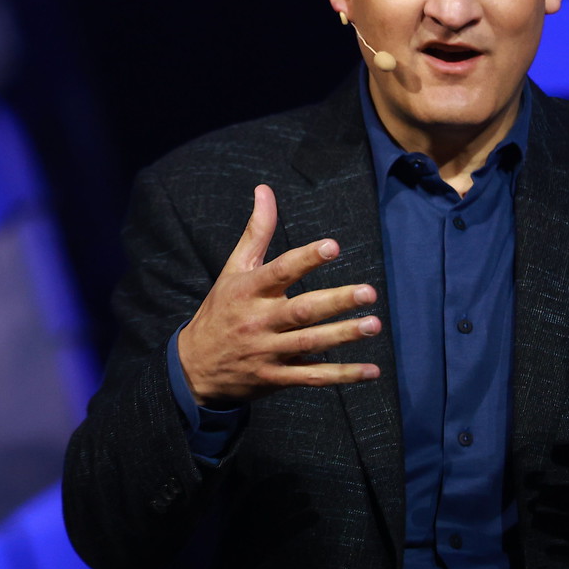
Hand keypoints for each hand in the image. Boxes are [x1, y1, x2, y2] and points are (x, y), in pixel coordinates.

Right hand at [177, 185, 383, 405]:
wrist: (194, 367)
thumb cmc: (221, 310)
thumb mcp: (233, 270)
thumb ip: (255, 232)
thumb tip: (265, 190)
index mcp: (250, 290)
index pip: (280, 271)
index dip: (307, 259)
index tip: (333, 246)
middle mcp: (259, 320)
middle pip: (302, 310)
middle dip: (336, 301)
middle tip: (369, 292)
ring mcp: (268, 352)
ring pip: (310, 344)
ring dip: (343, 335)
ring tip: (374, 325)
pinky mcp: (275, 378)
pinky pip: (312, 377)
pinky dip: (342, 375)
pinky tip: (371, 370)